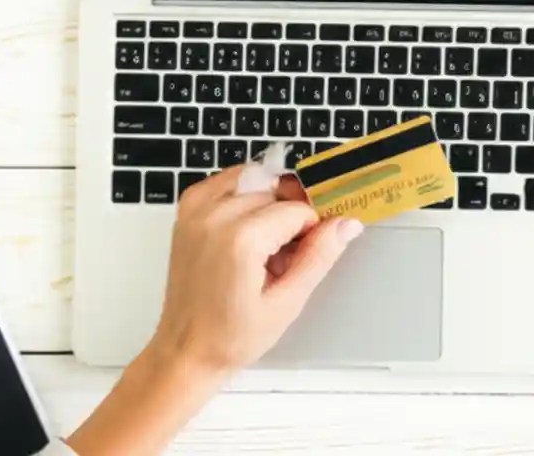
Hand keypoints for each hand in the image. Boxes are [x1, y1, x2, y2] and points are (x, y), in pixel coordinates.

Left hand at [67, 165, 361, 455]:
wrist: (186, 351)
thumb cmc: (230, 337)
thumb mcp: (287, 303)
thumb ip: (319, 257)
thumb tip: (346, 224)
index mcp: (241, 241)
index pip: (298, 210)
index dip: (312, 231)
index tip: (308, 253)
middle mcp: (214, 218)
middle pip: (276, 193)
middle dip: (289, 218)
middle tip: (286, 257)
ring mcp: (196, 214)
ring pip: (253, 181)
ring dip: (267, 203)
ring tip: (266, 242)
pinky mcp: (186, 215)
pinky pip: (222, 182)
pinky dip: (241, 193)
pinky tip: (247, 223)